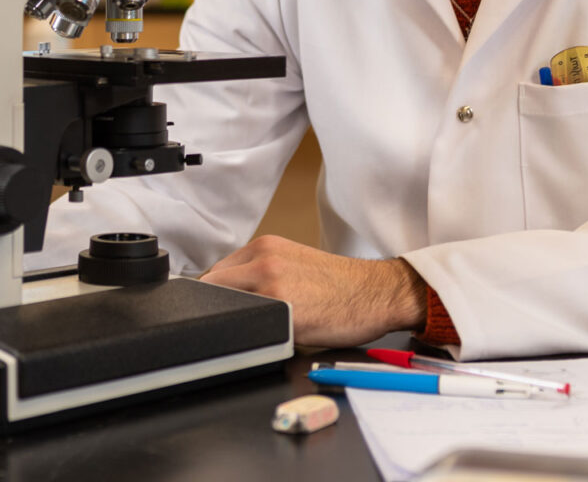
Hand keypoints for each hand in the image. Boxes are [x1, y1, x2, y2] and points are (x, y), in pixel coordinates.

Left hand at [200, 235, 426, 347]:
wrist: (376, 292)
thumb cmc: (340, 285)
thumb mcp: (294, 262)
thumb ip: (260, 271)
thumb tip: (229, 293)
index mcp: (264, 247)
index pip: (215, 274)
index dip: (215, 297)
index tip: (221, 311)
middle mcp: (263, 261)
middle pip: (211, 290)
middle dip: (217, 310)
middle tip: (235, 327)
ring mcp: (270, 286)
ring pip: (224, 309)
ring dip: (232, 323)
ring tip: (251, 335)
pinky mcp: (282, 312)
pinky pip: (248, 328)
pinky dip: (250, 337)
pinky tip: (266, 341)